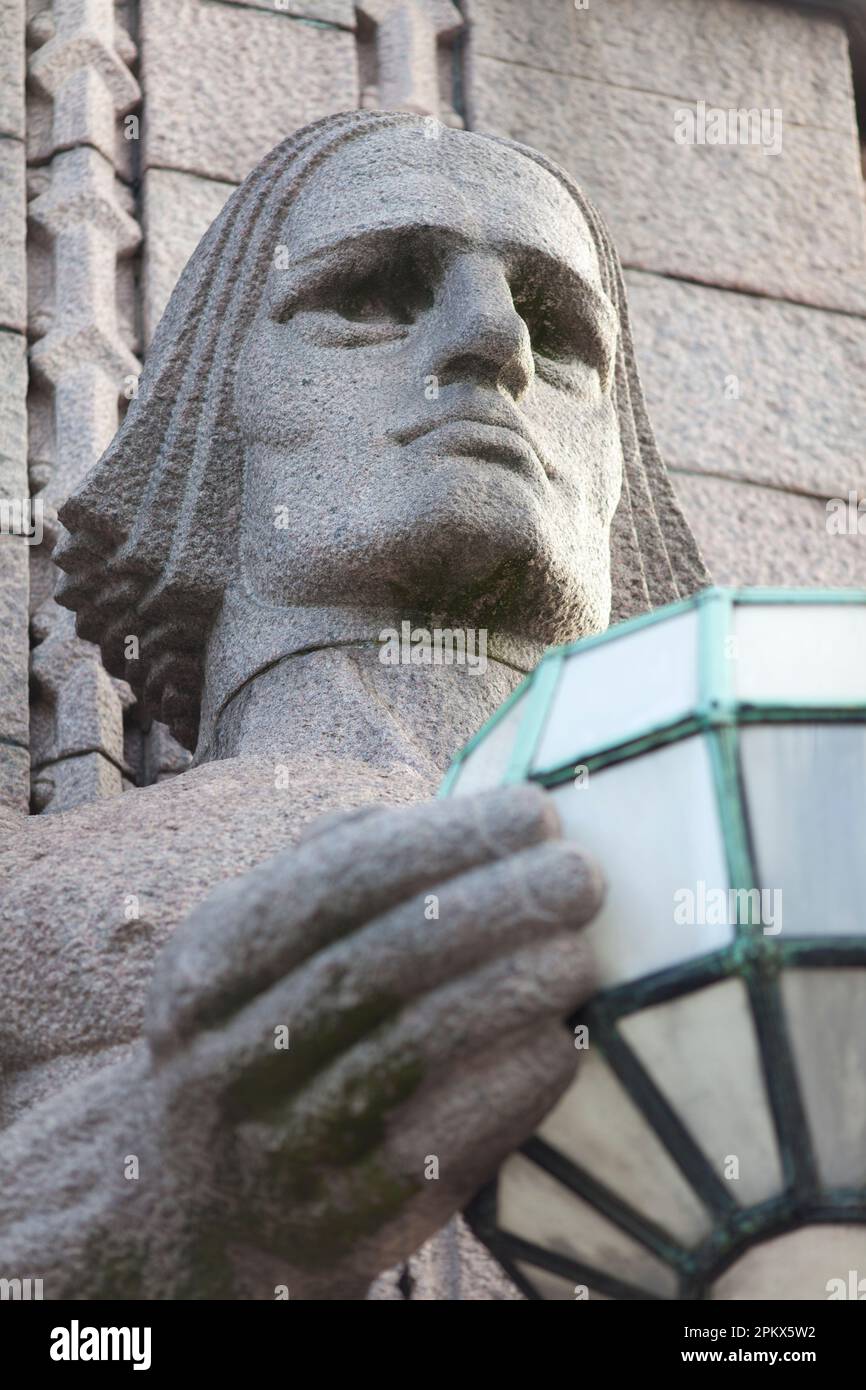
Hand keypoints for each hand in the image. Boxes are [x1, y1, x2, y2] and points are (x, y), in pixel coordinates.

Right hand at [145, 786, 602, 1297]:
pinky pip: (434, 1147)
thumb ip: (329, 869)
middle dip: (489, 909)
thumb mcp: (255, 947)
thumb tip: (449, 811)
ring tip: (581, 951)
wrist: (203, 1201)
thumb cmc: (261, 1030)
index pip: (328, 887)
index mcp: (204, 970)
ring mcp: (274, 1149)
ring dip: (506, 993)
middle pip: (370, 967)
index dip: (437, 844)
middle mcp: (223, 1060)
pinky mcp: (335, 1223)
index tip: (534, 811)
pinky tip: (560, 1042)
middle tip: (582, 875)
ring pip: (403, 1055)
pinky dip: (505, 1090)